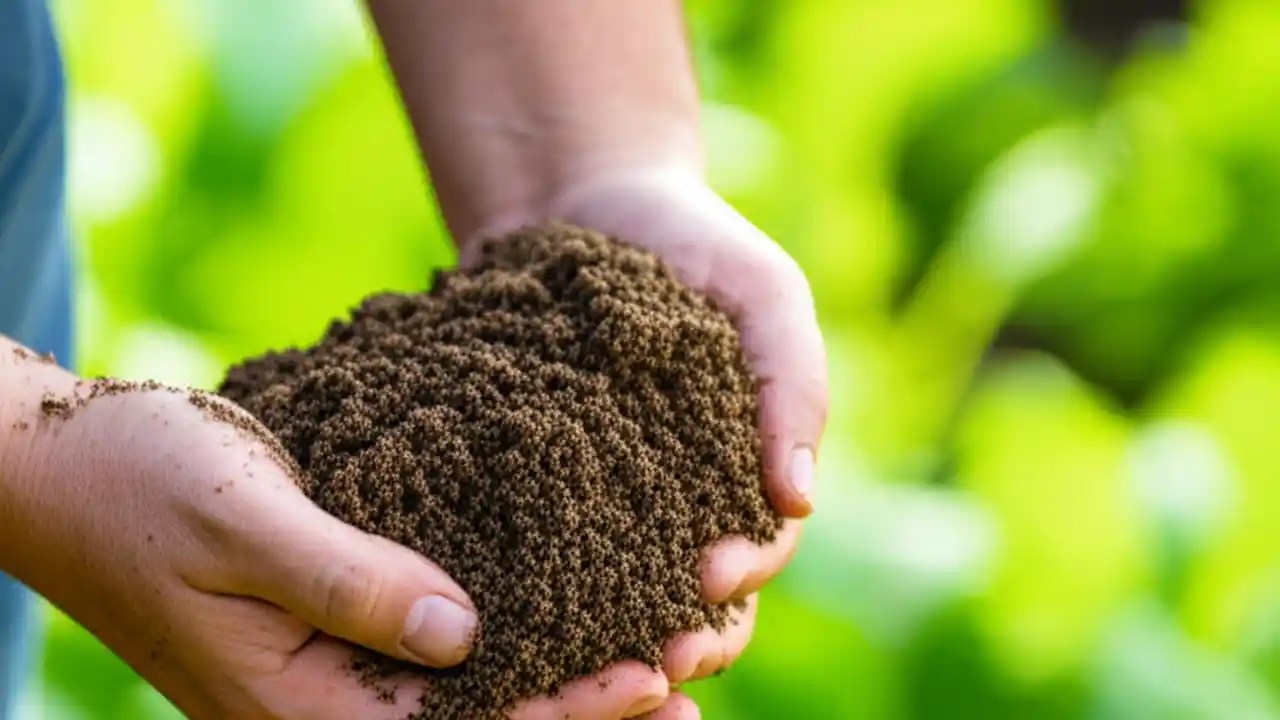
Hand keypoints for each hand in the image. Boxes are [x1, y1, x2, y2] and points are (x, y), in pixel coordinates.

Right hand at [0, 352, 679, 718]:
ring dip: (562, 681)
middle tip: (691, 679)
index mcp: (299, 702)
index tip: (652, 672)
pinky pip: (439, 652)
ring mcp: (327, 675)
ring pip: (470, 696)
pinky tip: (570, 609)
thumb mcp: (242, 523)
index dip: (563, 709)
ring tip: (665, 662)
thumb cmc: (142, 484)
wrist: (68, 471)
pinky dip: (515, 638)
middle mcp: (322, 706)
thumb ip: (348, 582)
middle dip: (585, 710)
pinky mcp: (333, 633)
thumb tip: (466, 632)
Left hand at [466, 166, 828, 714]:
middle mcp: (680, 499)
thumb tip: (798, 498)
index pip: (760, 547)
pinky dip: (527, 576)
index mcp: (744, 470)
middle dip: (681, 633)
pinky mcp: (535, 479)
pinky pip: (534, 538)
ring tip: (577, 653)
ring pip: (613, 588)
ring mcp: (606, 495)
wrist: (585, 203)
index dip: (744, 574)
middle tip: (649, 656)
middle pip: (692, 598)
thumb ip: (793, 383)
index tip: (709, 579)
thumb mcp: (763, 292)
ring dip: (606, 630)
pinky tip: (497, 595)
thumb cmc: (694, 244)